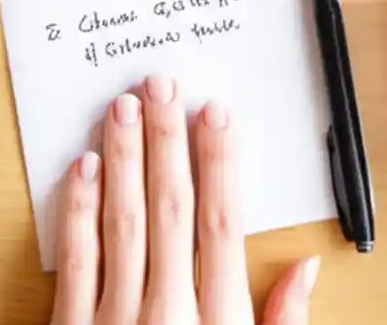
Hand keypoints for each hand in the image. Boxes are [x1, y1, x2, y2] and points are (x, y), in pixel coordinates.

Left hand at [50, 75, 320, 324]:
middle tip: (161, 86)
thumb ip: (284, 321)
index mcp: (220, 323)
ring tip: (123, 106)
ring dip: (124, 158)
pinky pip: (76, 261)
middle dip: (167, 140)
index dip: (220, 162)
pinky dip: (78, 211)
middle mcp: (167, 315)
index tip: (216, 113)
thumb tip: (310, 265)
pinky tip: (84, 165)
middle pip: (171, 209)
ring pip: (122, 223)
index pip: (222, 223)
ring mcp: (114, 321)